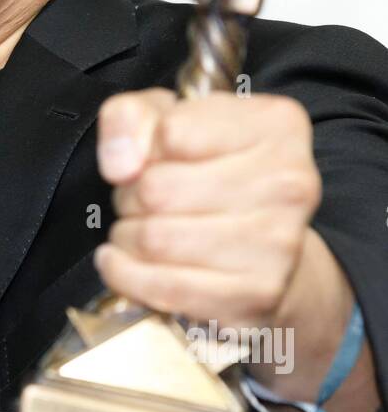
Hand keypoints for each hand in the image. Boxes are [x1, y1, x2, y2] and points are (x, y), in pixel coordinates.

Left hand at [93, 89, 322, 328]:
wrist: (264, 245)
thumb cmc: (212, 172)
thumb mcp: (168, 118)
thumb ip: (131, 116)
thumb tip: (121, 163)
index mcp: (276, 125)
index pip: (170, 133)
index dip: (145, 150)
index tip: (155, 160)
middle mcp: (289, 183)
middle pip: (157, 189)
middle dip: (130, 197)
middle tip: (141, 202)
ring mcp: (278, 244)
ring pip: (155, 240)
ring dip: (127, 237)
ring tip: (140, 231)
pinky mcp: (256, 295)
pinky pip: (165, 287)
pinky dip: (127, 276)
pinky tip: (124, 263)